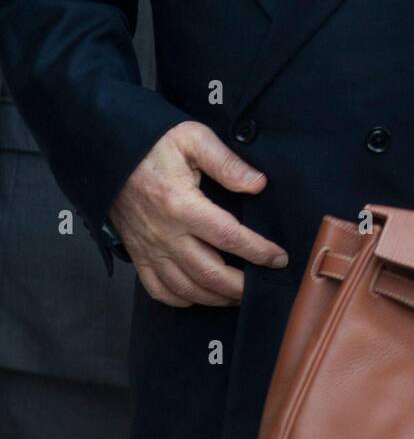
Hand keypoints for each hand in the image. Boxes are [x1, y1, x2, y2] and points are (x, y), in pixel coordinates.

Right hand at [109, 121, 288, 307]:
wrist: (109, 154)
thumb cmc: (155, 144)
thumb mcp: (193, 139)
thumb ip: (227, 162)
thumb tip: (258, 184)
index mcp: (181, 205)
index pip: (228, 237)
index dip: (257, 251)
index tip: (279, 258)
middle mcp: (165, 234)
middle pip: (209, 274)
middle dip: (241, 286)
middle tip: (264, 284)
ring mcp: (149, 249)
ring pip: (186, 289)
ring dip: (216, 297)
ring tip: (240, 294)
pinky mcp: (138, 255)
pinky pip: (159, 290)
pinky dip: (183, 300)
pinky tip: (201, 295)